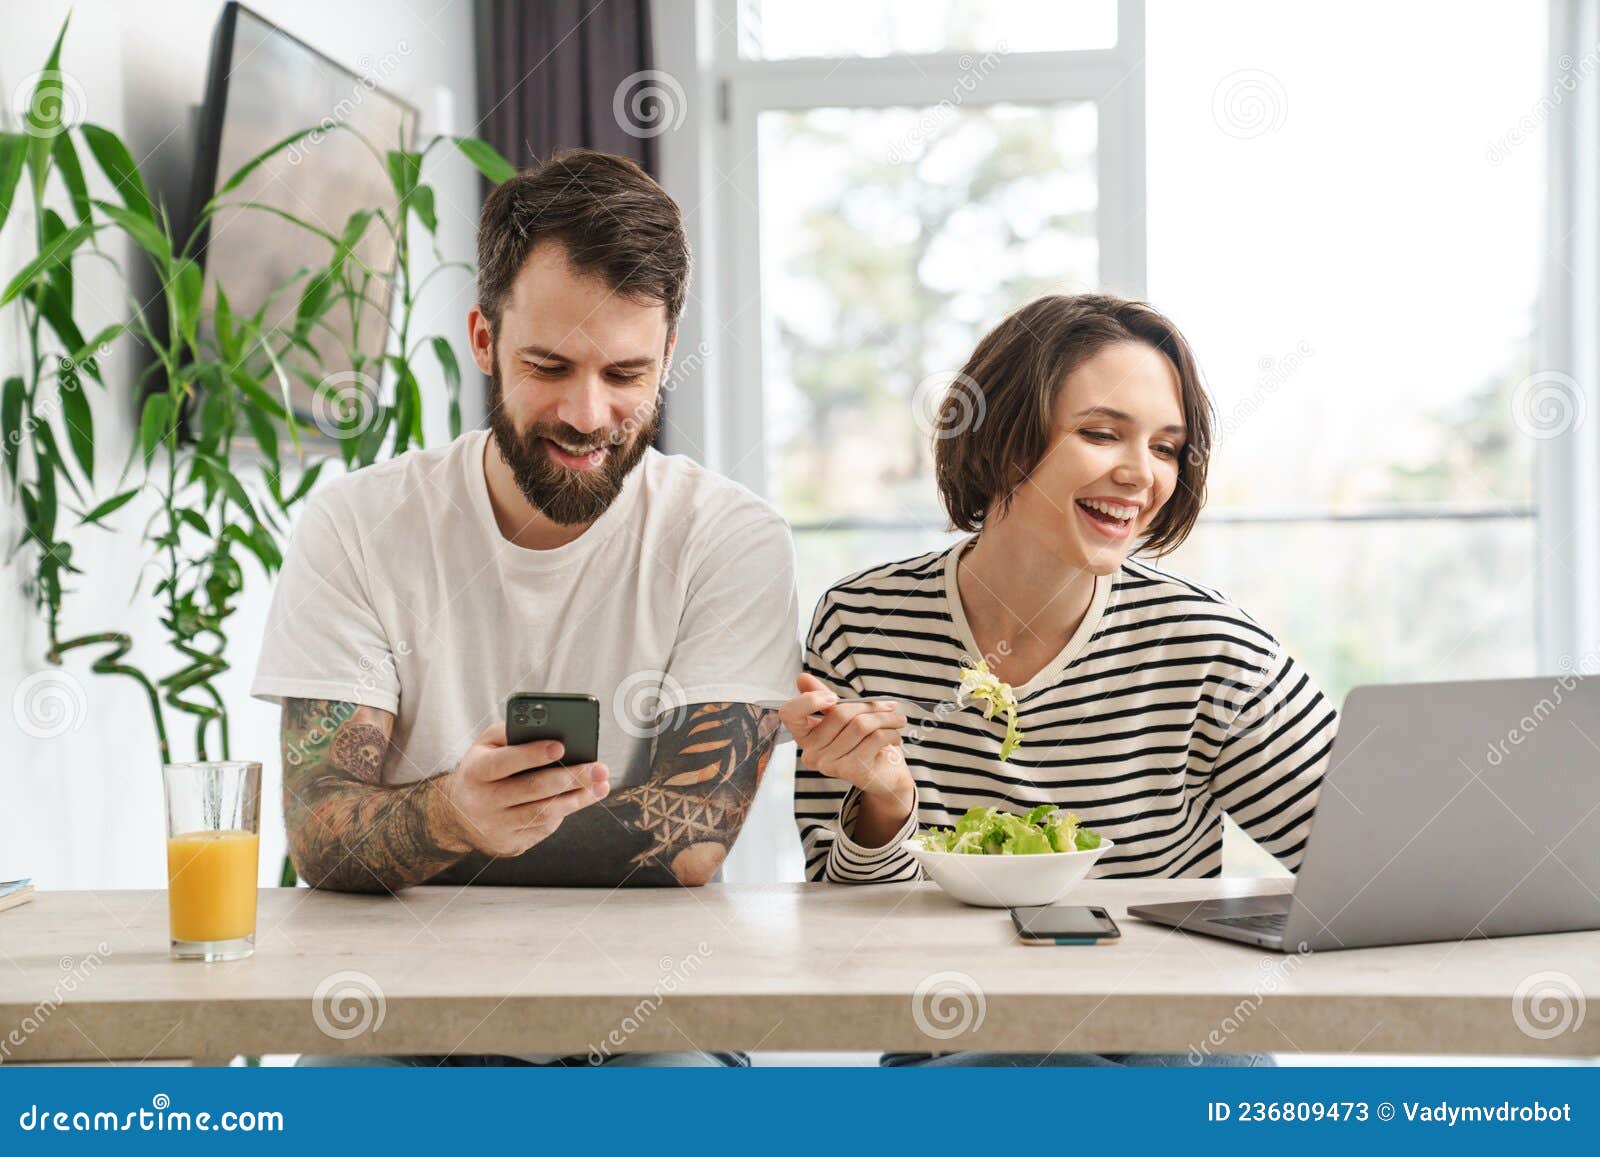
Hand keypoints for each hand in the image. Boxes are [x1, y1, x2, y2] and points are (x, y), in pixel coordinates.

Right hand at [435, 721, 609, 857]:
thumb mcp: (485, 746)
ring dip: (577, 798)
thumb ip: (512, 732)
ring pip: (544, 812)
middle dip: (571, 777)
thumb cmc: (482, 770)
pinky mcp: (510, 845)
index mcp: (476, 772)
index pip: (505, 762)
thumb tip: (549, 727)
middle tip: (599, 768)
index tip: (561, 746)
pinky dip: (565, 811)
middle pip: (532, 789)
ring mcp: (496, 827)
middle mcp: (483, 802)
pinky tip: (581, 798)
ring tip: (601, 785)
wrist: (457, 816)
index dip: (532, 754)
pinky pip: (544, 828)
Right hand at [779, 673, 913, 811]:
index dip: (809, 700)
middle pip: (839, 713)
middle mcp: (812, 753)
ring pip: (860, 724)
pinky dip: (891, 732)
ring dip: (885, 718)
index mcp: (805, 737)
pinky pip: (875, 738)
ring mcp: (830, 764)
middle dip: (869, 705)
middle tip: (888, 706)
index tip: (833, 697)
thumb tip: (802, 678)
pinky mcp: (852, 770)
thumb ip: (822, 697)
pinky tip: (895, 736)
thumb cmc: (862, 743)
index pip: (790, 714)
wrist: (884, 775)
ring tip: (897, 719)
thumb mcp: (842, 716)